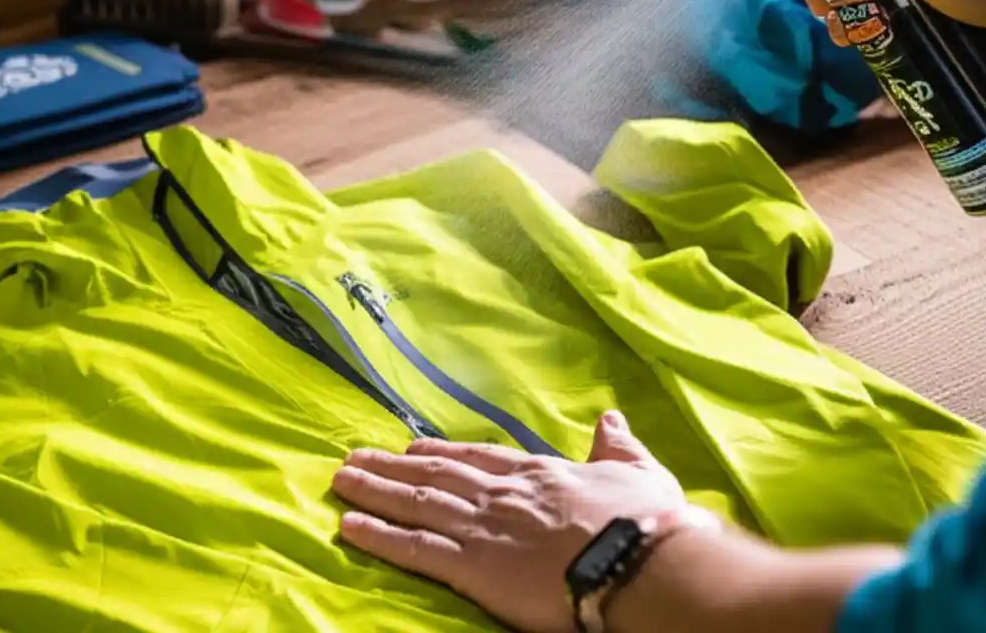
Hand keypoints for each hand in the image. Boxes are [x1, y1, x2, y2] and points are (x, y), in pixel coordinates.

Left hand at [331, 411, 695, 632]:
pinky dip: (379, 535)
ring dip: (374, 492)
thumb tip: (610, 419)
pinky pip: (414, 547)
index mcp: (538, 473)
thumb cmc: (645, 522)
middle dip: (392, 468)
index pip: (478, 458)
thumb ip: (617, 446)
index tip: (412, 448)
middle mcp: (501, 494)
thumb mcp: (639, 472)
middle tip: (355, 458)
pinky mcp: (472, 566)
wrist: (639, 561)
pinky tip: (349, 526)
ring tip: (341, 481)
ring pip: (416, 503)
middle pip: (435, 476)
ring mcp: (482, 527)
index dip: (441, 453)